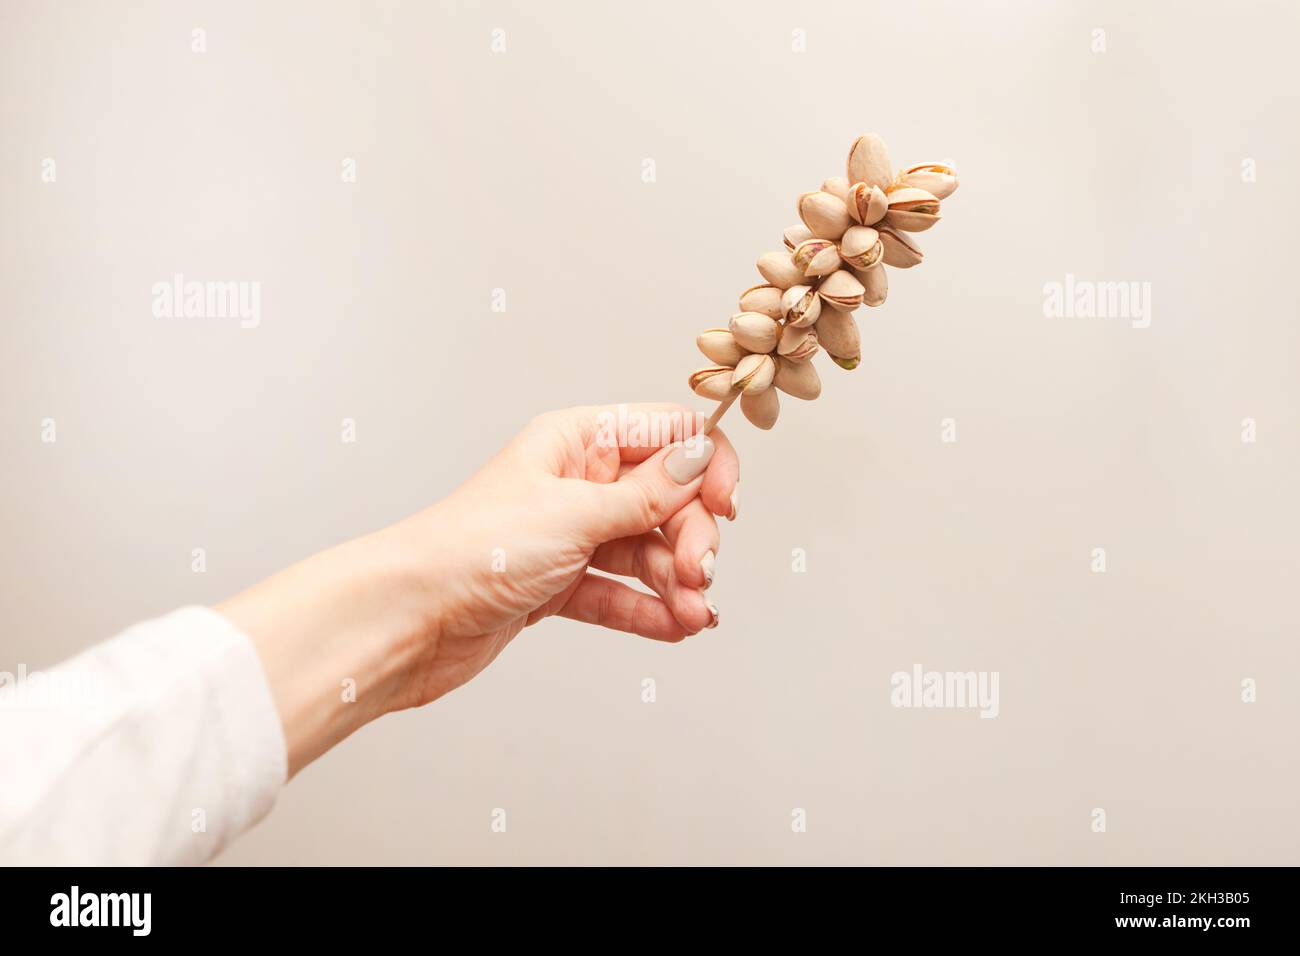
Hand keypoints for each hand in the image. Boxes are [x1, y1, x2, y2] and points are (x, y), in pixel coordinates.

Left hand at [219, 403, 740, 774]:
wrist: (407, 620)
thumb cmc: (468, 550)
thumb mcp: (573, 514)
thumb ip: (646, 493)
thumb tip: (700, 456)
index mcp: (576, 441)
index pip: (666, 433)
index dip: (705, 466)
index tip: (726, 507)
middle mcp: (575, 483)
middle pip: (665, 500)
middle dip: (692, 538)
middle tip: (700, 576)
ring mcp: (568, 535)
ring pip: (646, 550)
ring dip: (678, 583)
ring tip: (694, 616)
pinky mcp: (558, 584)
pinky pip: (620, 591)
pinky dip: (650, 609)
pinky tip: (676, 627)